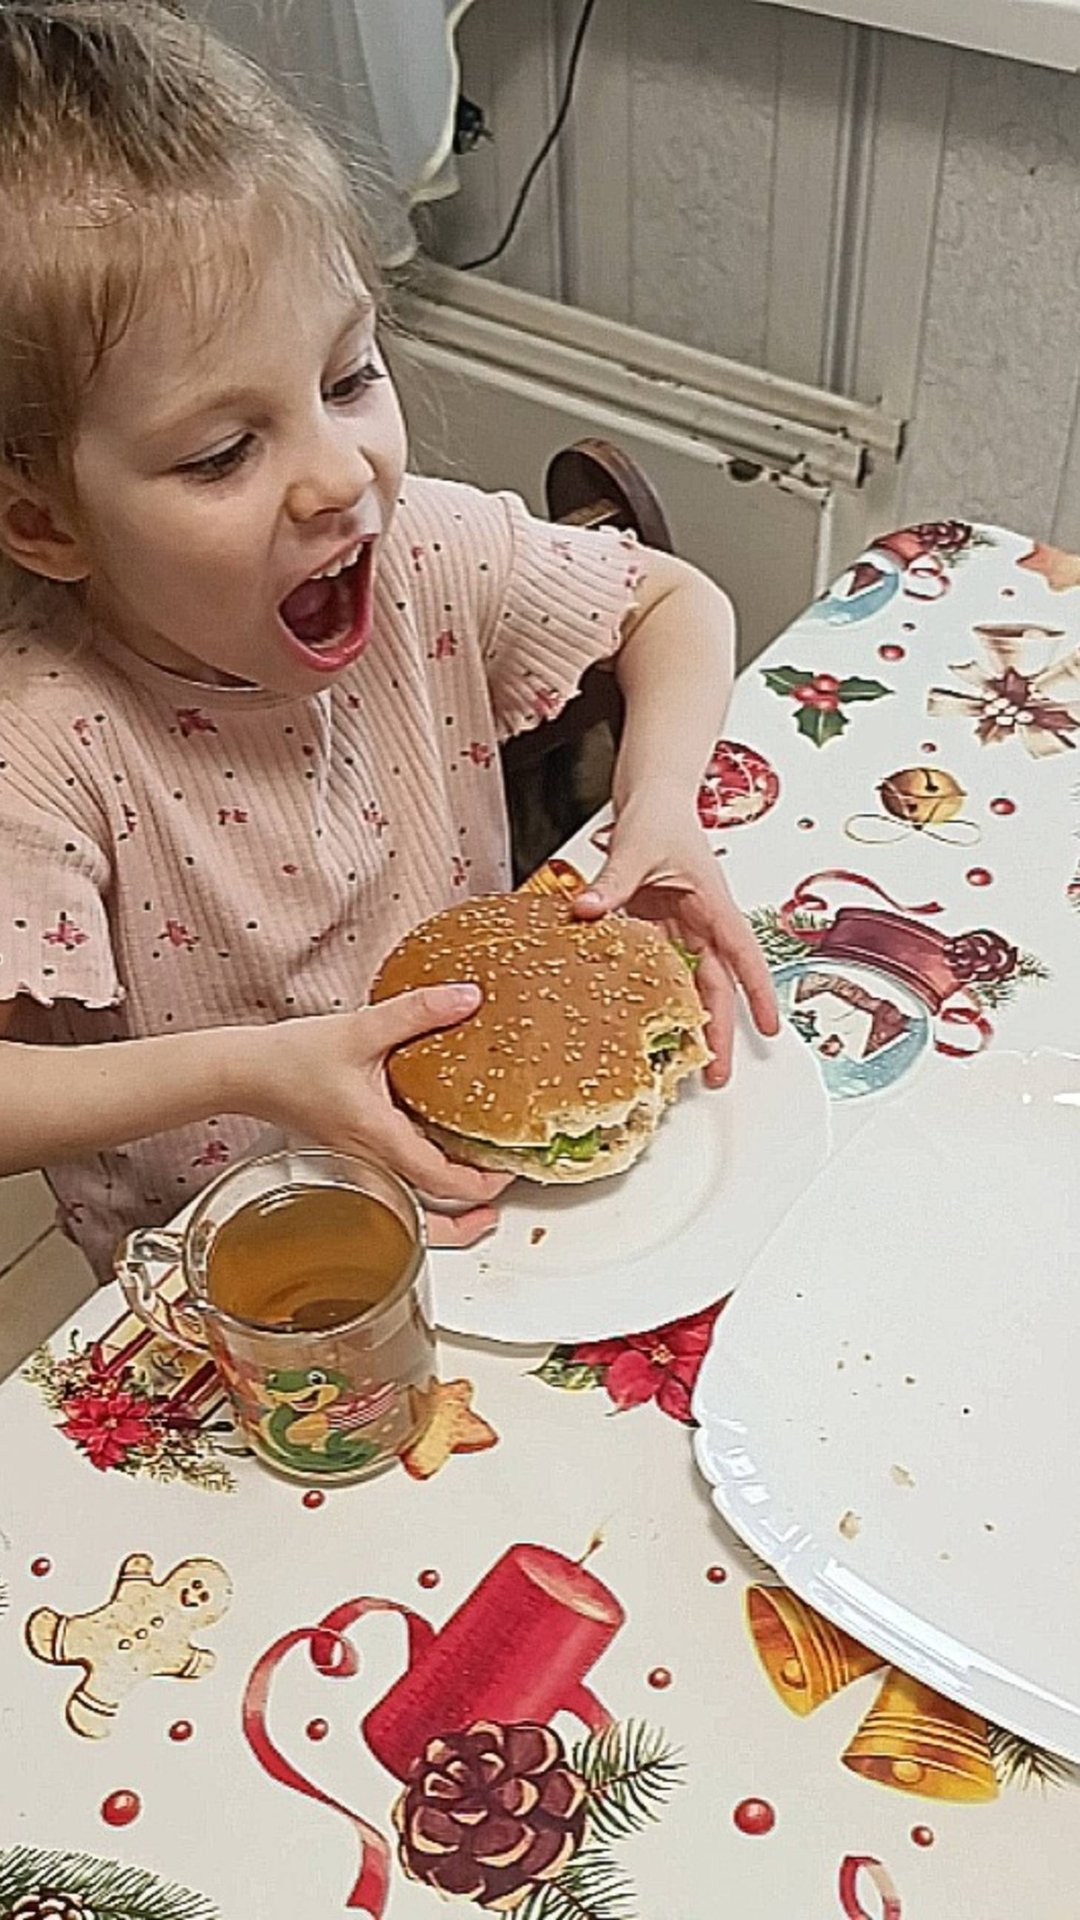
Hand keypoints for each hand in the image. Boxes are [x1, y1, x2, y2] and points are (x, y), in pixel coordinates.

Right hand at [242, 985, 510, 1247]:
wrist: (243, 1073)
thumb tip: (468, 997)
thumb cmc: (291, 1058)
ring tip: (475, 1204)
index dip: (481, 1185)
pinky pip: (390, 1192)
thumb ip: (418, 1011)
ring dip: (442, 1217)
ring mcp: (356, 1169)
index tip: (509, 1172)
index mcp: (378, 1138)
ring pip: (405, 1216)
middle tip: (497, 1210)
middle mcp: (368, 1164)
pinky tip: (432, 1168)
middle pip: (424, 1223)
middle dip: (466, 1222)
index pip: (440, 1181)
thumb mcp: (361, 1028)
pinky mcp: (347, 1161)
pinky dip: (418, 1196)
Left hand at [573, 783, 778, 1085]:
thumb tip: (587, 908)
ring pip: (689, 982)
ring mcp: (679, 926)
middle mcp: (701, 920)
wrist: (650, 794)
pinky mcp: (656, 925)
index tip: (769, 1027)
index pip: (742, 954)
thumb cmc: (660, 813)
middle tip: (716, 1072)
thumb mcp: (636, 846)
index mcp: (712, 903)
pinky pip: (657, 966)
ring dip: (688, 1020)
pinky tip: (640, 1023)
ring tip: (681, 1062)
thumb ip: (613, 881)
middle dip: (719, 1029)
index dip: (757, 993)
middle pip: (716, 983)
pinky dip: (652, 994)